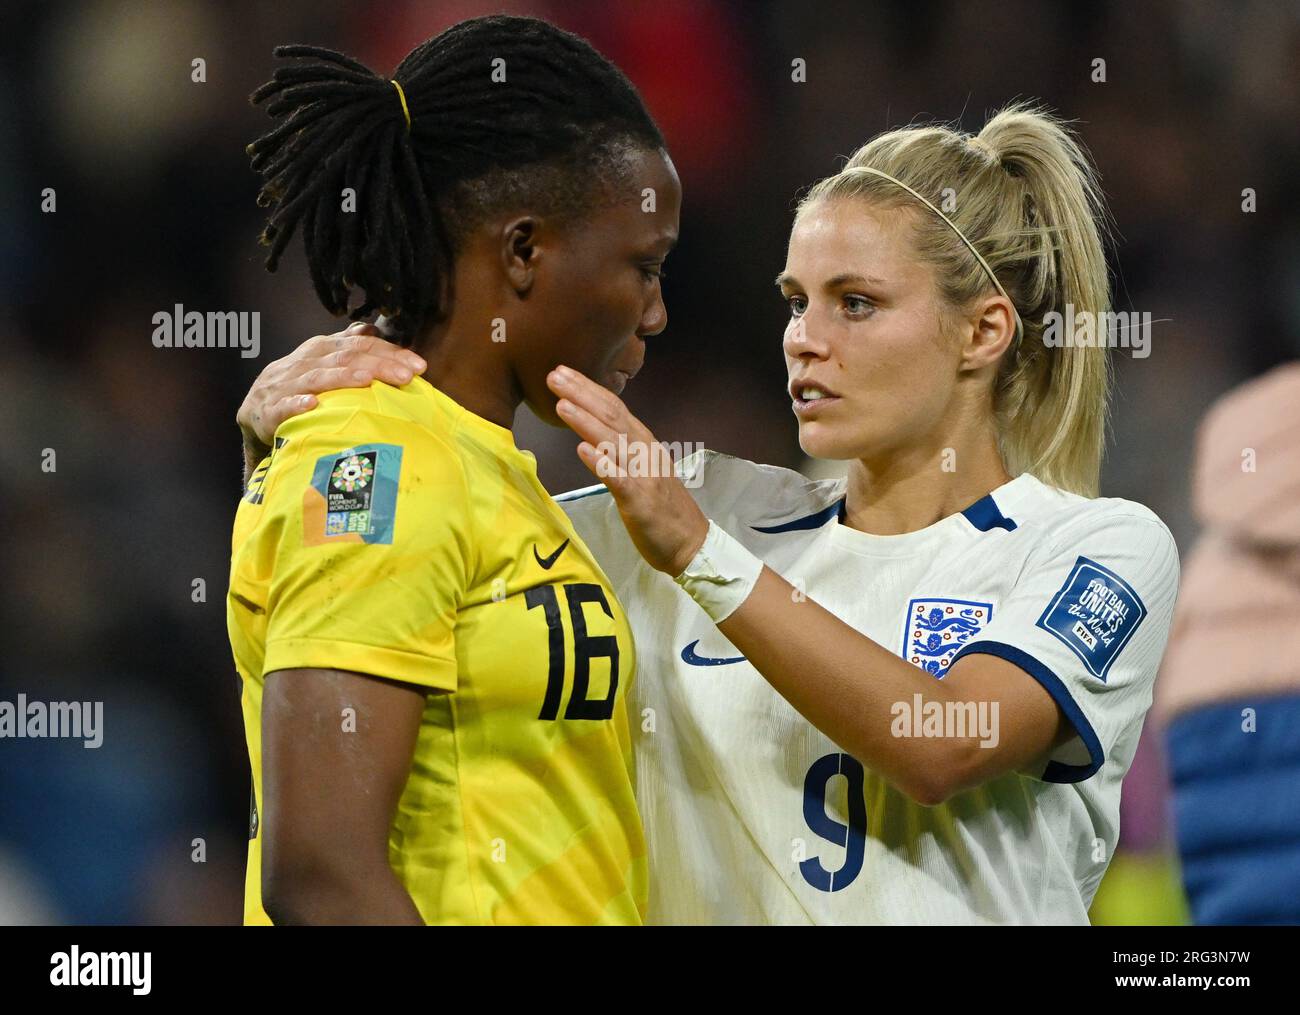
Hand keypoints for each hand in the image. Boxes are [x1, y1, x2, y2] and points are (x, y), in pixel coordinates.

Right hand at [236, 322, 426, 450]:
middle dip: (379, 365)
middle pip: (346, 358)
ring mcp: (287, 384)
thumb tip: (374, 328)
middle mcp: (306, 361)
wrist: (255, 412)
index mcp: (323, 348)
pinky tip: (313, 405)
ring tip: (367, 381)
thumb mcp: (324, 362)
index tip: (420, 365)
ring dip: (343, 379)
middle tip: (407, 376)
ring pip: (319, 378)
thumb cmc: (299, 386)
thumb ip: (348, 347)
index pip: (361, 345)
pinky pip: (284, 406)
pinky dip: (298, 404)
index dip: (390, 353)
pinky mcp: (270, 408)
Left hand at [547, 365, 707, 575]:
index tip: (563, 372)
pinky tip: (582, 450)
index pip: (614, 407)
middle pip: (611, 416)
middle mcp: (644, 452)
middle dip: (582, 395)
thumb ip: (620, 449)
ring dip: (587, 422)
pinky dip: (601, 462)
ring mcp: (643, 474)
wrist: (690, 543)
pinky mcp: (640, 500)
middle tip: (554, 375)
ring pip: (613, 442)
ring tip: (562, 405)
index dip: (588, 389)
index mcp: (643, 442)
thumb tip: (591, 434)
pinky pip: (618, 479)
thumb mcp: (641, 469)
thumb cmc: (662, 507)